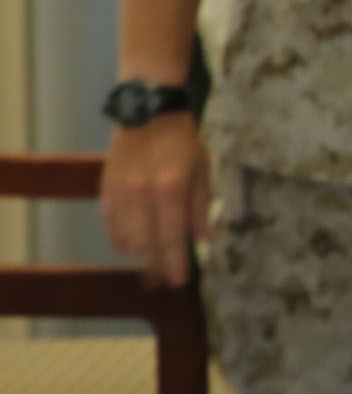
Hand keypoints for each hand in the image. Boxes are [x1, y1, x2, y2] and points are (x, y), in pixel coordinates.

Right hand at [100, 113, 209, 287]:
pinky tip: (129, 245)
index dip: (174, 263)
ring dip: (139, 253)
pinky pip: (109, 225)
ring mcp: (121, 192)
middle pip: (146, 244)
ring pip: (125, 239)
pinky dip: (119, 238)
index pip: (171, 237)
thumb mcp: (203, 170)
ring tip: (151, 261)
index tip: (178, 282)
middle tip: (164, 280)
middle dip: (156, 266)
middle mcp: (142, 194)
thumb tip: (203, 240)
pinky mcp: (106, 189)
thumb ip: (201, 207)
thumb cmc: (183, 140)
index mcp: (171, 188)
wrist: (148, 112)